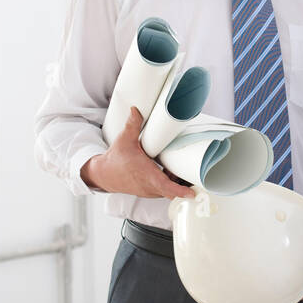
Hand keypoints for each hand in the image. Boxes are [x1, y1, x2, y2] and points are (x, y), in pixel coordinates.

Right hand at [80, 107, 194, 199]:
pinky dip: (171, 183)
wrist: (105, 174)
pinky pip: (164, 190)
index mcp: (147, 175)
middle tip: (197, 175)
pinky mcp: (149, 191)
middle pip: (174, 190)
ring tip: (186, 170)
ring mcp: (150, 191)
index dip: (180, 191)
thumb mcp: (124, 140)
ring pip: (170, 191)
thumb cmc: (115, 159)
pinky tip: (172, 171)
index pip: (166, 187)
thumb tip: (136, 109)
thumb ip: (132, 125)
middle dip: (186, 184)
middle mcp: (150, 187)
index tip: (192, 193)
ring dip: (178, 182)